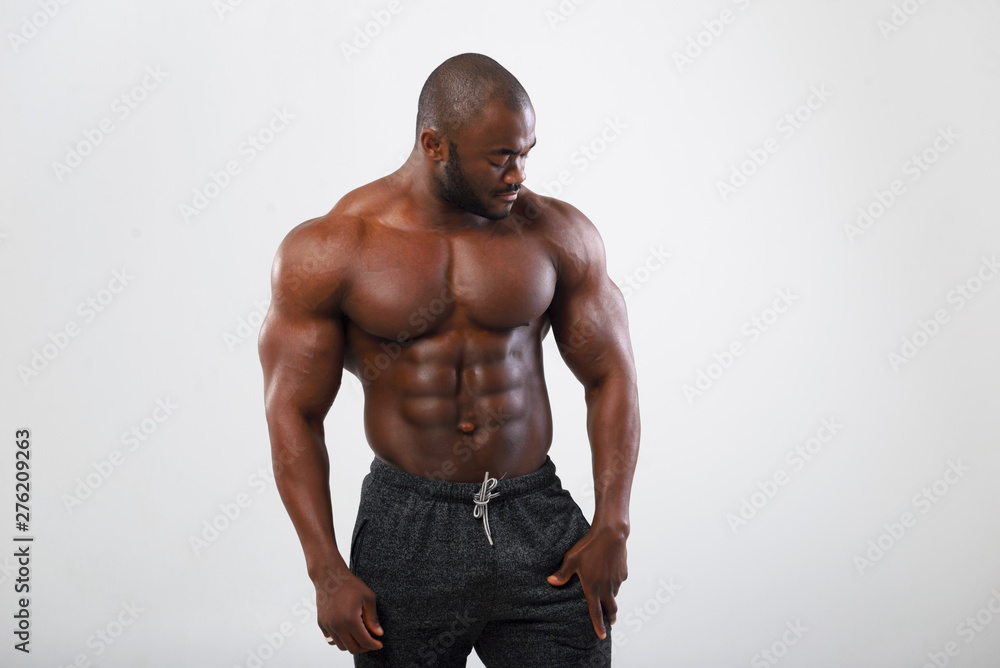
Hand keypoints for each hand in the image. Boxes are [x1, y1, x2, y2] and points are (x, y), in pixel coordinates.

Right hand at [313, 567, 383, 653]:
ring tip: (359, 636)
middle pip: (352, 648)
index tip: (379, 644)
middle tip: (371, 642)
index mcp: (350, 619)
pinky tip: (347, 632)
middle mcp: (337, 625)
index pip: (364, 641)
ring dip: (352, 645)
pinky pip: (331, 640)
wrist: (329, 576)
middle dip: (364, 648)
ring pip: (341, 646)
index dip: (374, 645)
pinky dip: (340, 640)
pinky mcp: (322, 624)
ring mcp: (328, 626)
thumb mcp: (368, 597)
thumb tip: (378, 633)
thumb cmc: (350, 584)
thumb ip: (372, 618)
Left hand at [547, 523, 627, 638]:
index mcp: (593, 587)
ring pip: (614, 594)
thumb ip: (562, 573)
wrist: (610, 534)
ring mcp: (616, 580)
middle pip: (610, 608)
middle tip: (609, 623)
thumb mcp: (572, 559)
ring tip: (607, 599)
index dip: (598, 625)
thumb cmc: (589, 546)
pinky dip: (614, 584)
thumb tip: (550, 581)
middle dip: (610, 618)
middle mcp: (606, 587)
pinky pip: (619, 582)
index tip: (601, 636)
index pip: (596, 611)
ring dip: (611, 599)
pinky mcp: (623, 573)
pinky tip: (610, 577)